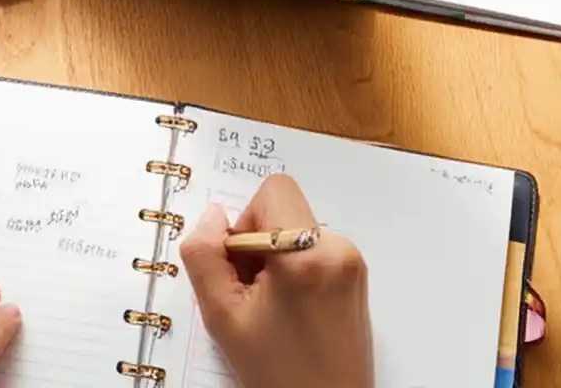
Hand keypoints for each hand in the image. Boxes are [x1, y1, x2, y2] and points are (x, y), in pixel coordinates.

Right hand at [180, 175, 372, 387]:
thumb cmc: (278, 373)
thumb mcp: (221, 315)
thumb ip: (204, 256)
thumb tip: (212, 217)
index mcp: (306, 256)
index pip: (273, 190)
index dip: (245, 221)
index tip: (241, 264)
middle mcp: (339, 252)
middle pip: (283, 211)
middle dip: (257, 244)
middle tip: (250, 293)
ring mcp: (353, 265)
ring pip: (295, 231)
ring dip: (273, 259)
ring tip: (269, 307)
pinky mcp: (356, 278)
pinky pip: (313, 250)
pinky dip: (293, 270)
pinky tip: (287, 309)